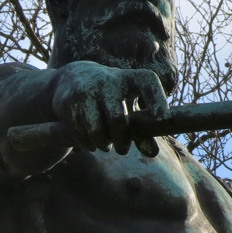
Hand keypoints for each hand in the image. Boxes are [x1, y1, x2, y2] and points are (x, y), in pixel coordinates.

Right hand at [48, 61, 168, 155]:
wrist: (72, 78)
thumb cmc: (111, 96)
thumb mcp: (128, 106)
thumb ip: (141, 129)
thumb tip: (152, 154)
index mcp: (130, 78)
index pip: (147, 82)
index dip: (157, 99)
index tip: (162, 119)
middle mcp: (108, 80)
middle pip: (118, 118)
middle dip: (122, 139)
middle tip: (123, 150)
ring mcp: (86, 90)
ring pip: (96, 129)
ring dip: (103, 144)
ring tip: (106, 146)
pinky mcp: (68, 101)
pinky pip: (80, 131)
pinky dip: (88, 142)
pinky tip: (91, 143)